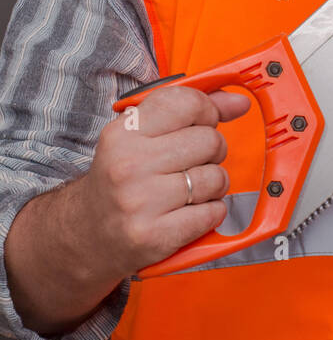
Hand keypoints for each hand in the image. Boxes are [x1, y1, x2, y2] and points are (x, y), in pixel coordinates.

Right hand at [79, 85, 250, 279]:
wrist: (87, 236)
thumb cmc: (121, 180)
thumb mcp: (141, 136)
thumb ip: (189, 112)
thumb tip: (239, 103)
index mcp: (123, 132)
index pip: (186, 103)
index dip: (207, 111)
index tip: (203, 122)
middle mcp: (129, 164)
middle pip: (209, 140)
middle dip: (212, 151)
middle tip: (193, 162)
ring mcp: (140, 202)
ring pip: (216, 177)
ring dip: (214, 185)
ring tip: (190, 190)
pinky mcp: (154, 236)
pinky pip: (213, 212)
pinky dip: (212, 212)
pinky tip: (189, 212)